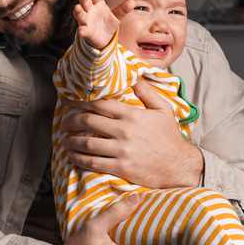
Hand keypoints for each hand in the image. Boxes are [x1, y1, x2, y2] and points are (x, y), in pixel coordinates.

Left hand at [60, 79, 203, 187]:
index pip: (99, 104)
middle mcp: (124, 131)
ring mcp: (121, 150)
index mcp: (132, 115)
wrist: (180, 166)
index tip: (68, 100)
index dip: (79, 101)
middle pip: (88, 121)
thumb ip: (147, 92)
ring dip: (71, 140)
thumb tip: (134, 76)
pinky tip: (72, 156)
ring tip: (64, 139)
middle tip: (63, 121)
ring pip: (87, 143)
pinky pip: (93, 162)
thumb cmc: (170, 138)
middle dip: (70, 120)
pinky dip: (78, 159)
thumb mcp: (163, 109)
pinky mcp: (121, 167)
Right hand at [75, 0, 132, 49]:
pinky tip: (81, 31)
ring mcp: (86, 20)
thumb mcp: (117, 15)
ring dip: (78, 11)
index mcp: (98, 3)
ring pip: (80, 14)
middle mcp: (90, 10)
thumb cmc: (109, 22)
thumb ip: (123, 9)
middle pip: (85, 1)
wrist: (104, 37)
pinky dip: (81, 31)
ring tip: (77, 7)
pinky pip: (82, 30)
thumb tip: (132, 2)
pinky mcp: (86, 31)